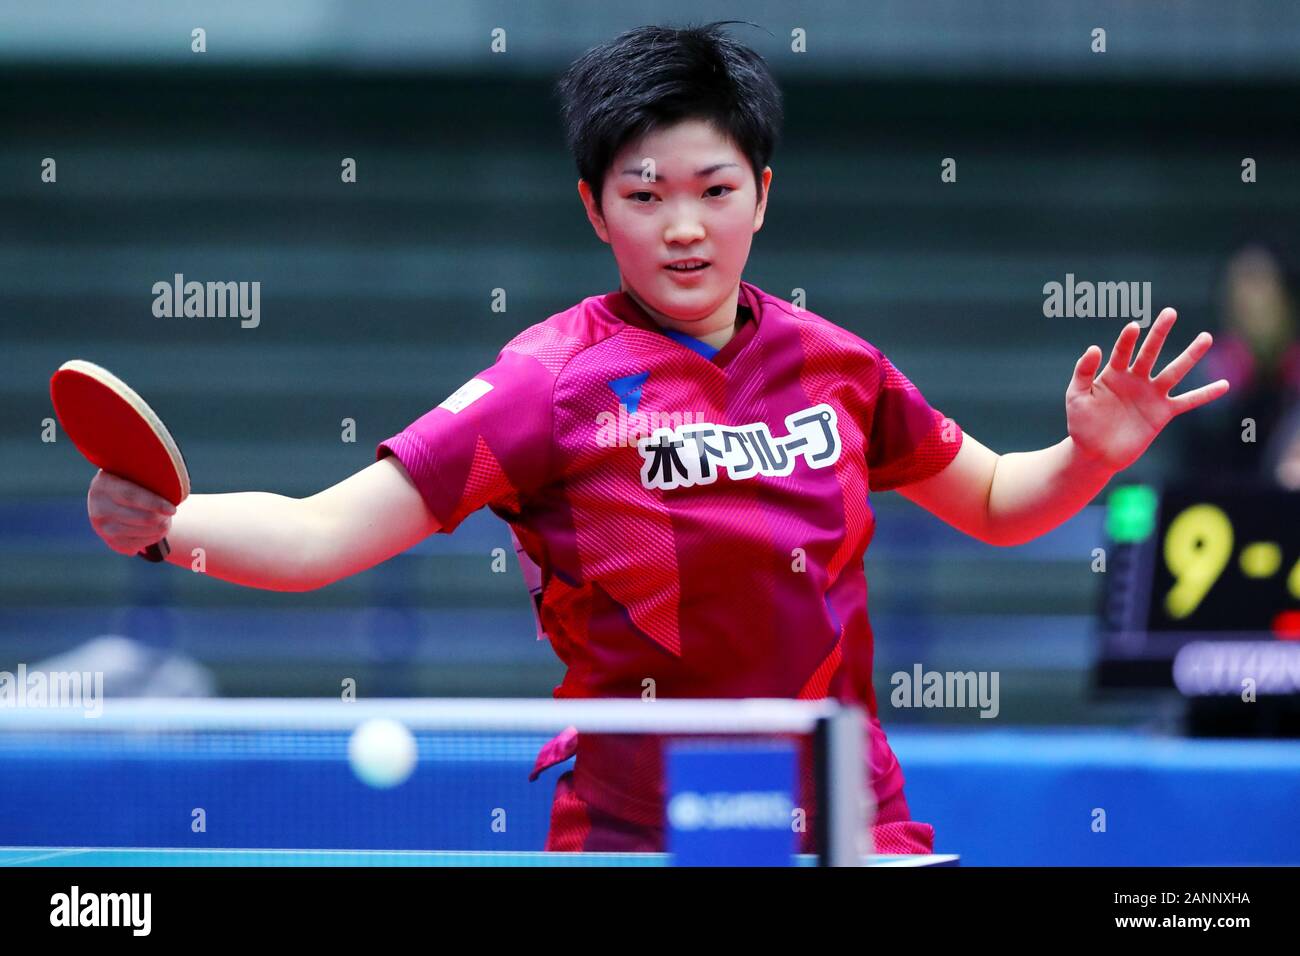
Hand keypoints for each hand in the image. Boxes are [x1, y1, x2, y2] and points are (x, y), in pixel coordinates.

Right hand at [87, 469, 174, 556]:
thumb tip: (172, 489)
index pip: (131, 496)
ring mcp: (103, 528)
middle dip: (162, 516)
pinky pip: (143, 543)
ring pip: (145, 531)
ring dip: (162, 526)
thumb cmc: (133, 483)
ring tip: (165, 517)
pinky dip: (155, 536)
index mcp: (104, 484)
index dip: (154, 503)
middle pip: (142, 518)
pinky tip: (156, 527)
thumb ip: (147, 477)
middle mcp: (99, 508)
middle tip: (172, 510)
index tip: (172, 509)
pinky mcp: (113, 543)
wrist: (115, 501)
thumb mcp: (134, 474)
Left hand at [1066, 308, 1229, 472]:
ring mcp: (1151, 395)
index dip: (1127, 339)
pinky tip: (1224, 385)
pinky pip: (1188, 401)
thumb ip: (1083, 373)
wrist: (1095, 453)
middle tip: (1170, 312)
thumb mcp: (1076, 397)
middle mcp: (1135, 379)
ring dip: (1190, 355)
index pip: (1122, 351)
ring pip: (1174, 371)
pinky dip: (1205, 394)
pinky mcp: (1163, 413)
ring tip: (1205, 337)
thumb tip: (1094, 347)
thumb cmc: (1081, 424)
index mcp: (1113, 373)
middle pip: (1150, 352)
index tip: (1134, 326)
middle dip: (1159, 333)